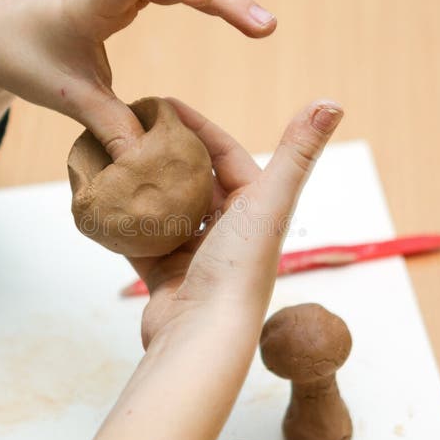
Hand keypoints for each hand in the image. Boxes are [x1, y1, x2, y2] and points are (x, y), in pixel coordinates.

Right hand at [134, 98, 343, 350]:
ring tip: (115, 159)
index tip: (162, 104)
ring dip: (144, 187)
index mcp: (257, 211)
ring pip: (166, 210)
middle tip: (132, 129)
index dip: (198, 127)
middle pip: (193, 181)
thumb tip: (334, 102)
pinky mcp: (166, 278)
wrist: (204, 338)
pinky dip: (125, 223)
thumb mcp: (269, 200)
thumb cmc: (239, 270)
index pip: (225, 155)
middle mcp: (230, 233)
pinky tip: (105, 202)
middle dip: (166, 155)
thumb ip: (298, 151)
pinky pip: (141, 241)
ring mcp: (197, 256)